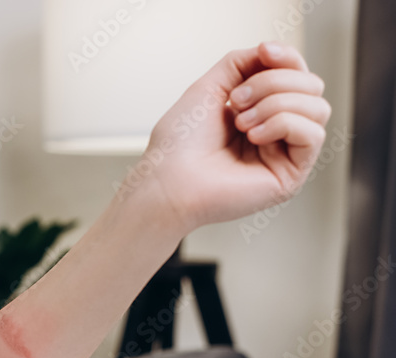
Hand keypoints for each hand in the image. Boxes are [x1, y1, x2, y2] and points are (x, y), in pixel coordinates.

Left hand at [131, 42, 331, 233]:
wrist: (168, 179)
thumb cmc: (179, 143)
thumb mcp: (210, 87)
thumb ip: (242, 64)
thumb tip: (270, 50)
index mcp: (260, 112)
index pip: (297, 74)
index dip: (286, 57)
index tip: (263, 51)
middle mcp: (277, 133)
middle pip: (311, 86)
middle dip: (273, 82)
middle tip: (236, 100)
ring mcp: (285, 155)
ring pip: (317, 107)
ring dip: (276, 104)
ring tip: (241, 122)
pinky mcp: (291, 176)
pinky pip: (313, 134)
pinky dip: (283, 124)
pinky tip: (253, 137)